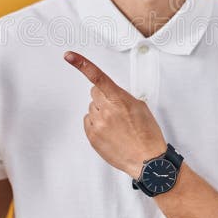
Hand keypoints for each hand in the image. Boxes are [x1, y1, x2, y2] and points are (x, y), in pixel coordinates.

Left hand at [63, 50, 166, 178]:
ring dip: (101, 113)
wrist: (147, 161)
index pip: (98, 77)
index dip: (82, 64)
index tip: (69, 56)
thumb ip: (122, 97)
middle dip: (103, 98)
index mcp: (120, 100)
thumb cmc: (147, 135)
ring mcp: (98, 124)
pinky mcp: (92, 137)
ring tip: (117, 126)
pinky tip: (110, 132)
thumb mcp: (140, 108)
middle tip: (117, 110)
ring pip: (92, 108)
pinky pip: (88, 122)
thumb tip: (112, 95)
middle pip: (94, 93)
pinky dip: (96, 124)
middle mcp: (106, 111)